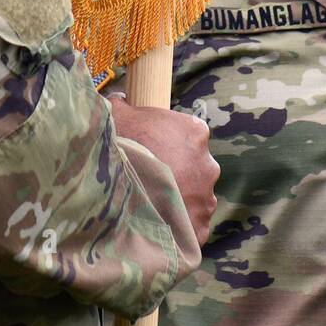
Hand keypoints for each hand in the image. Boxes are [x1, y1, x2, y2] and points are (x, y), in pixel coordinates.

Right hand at [109, 95, 218, 245]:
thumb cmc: (121, 145)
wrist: (119, 188)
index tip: (152, 149)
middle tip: (149, 179)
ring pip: (195, 198)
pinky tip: (156, 224)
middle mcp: (208, 164)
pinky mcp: (199, 227)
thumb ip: (122, 104)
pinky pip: (191, 226)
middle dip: (177, 173)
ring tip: (150, 205)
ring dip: (178, 200)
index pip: (189, 134)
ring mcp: (206, 198)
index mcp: (195, 132)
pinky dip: (177, 226)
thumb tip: (117, 98)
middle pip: (195, 168)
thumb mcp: (117, 114)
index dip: (169, 142)